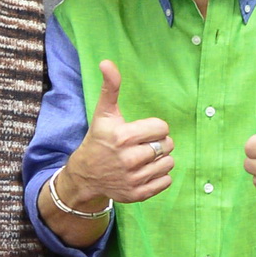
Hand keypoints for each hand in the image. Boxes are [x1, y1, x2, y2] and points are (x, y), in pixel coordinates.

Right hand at [62, 60, 174, 210]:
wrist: (86, 175)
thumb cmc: (99, 139)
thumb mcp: (104, 113)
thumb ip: (110, 88)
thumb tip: (107, 62)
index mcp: (122, 137)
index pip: (162, 128)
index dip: (154, 128)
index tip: (141, 131)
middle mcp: (128, 159)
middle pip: (167, 145)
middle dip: (158, 143)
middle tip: (143, 145)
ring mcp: (133, 179)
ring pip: (169, 163)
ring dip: (161, 159)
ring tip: (144, 158)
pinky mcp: (138, 194)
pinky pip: (166, 181)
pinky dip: (160, 176)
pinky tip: (145, 171)